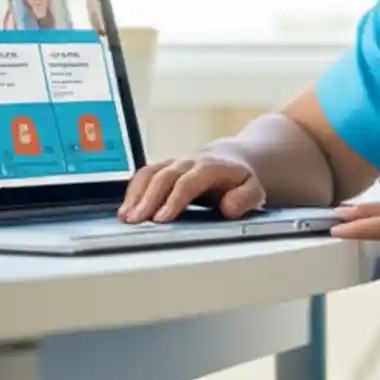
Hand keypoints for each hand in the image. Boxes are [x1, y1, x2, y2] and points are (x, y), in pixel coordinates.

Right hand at [118, 157, 265, 223]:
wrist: (232, 159)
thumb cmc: (241, 180)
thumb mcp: (254, 190)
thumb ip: (245, 198)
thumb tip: (229, 207)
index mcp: (210, 167)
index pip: (189, 182)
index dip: (174, 200)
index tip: (161, 218)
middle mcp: (189, 163)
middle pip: (164, 177)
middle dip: (148, 199)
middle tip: (136, 221)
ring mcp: (173, 164)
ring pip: (150, 173)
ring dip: (135, 194)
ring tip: (126, 217)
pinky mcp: (163, 168)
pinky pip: (144, 175)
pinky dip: (132, 191)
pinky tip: (126, 210)